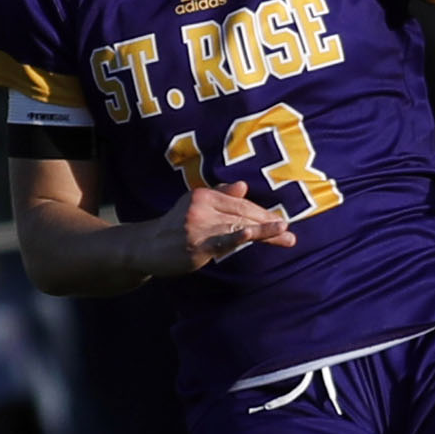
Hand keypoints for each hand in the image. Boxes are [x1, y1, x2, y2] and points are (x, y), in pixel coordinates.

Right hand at [157, 178, 292, 274]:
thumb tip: (243, 186)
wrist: (145, 247)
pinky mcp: (195, 244)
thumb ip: (220, 196)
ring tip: (287, 237)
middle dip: (268, 223)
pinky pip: (223, 240)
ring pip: (239, 226)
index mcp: (204, 194)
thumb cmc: (174, 228)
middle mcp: (202, 206)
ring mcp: (198, 225)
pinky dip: (240, 237)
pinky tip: (254, 235)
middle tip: (289, 232)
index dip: (262, 213)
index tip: (281, 222)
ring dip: (265, 233)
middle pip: (243, 213)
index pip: (240, 203)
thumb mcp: (194, 206)